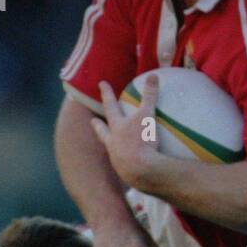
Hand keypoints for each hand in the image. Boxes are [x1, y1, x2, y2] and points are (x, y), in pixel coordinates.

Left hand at [91, 77, 166, 191]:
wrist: (140, 171)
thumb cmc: (142, 141)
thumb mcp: (147, 115)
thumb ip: (150, 96)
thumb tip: (153, 75)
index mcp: (117, 127)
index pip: (110, 106)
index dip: (107, 94)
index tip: (101, 84)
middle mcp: (113, 142)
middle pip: (103, 131)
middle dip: (98, 125)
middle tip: (93, 121)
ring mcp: (117, 158)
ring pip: (110, 148)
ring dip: (109, 144)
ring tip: (109, 145)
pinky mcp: (124, 172)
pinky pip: (122, 163)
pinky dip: (123, 160)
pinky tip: (128, 163)